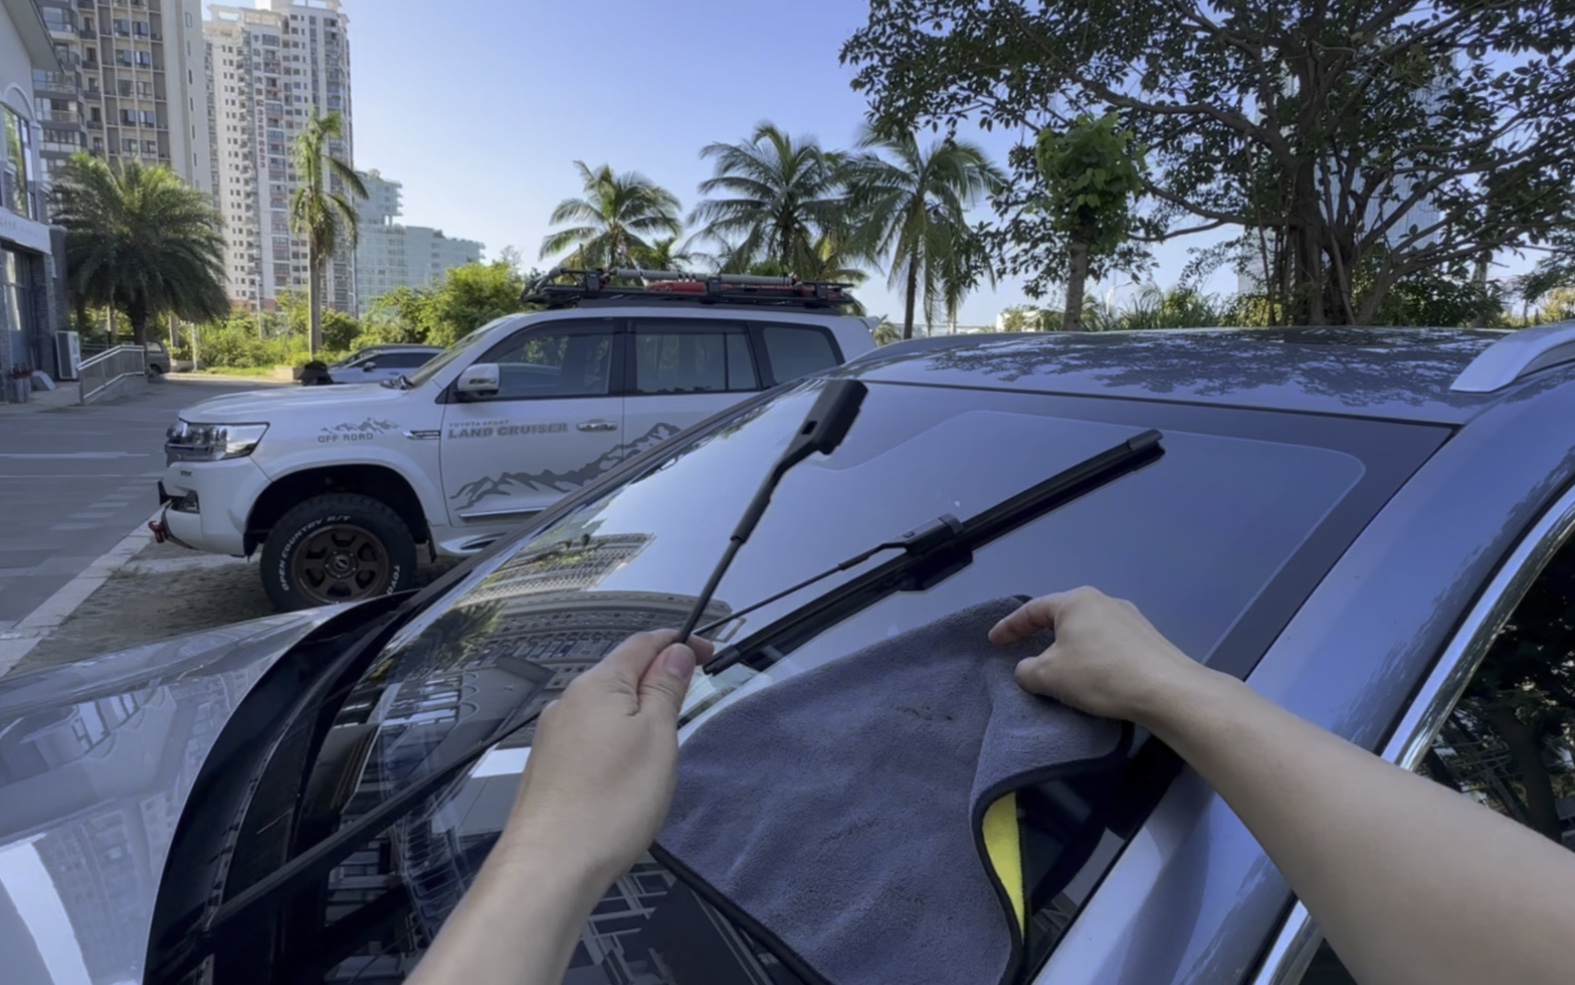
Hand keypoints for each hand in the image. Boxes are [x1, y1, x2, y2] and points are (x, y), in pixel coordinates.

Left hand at [502, 630, 713, 884]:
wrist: (549, 866)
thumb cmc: (613, 800)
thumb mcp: (657, 738)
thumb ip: (666, 689)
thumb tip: (675, 651)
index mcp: (597, 684)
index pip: (643, 643)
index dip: (678, 642)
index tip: (710, 653)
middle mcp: (568, 701)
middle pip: (620, 673)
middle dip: (657, 677)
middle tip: (692, 698)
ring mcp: (553, 735)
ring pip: (604, 708)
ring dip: (636, 710)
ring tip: (664, 739)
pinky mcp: (547, 767)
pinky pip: (589, 736)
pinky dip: (616, 737)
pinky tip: (626, 768)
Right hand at [989, 587, 1204, 723]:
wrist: (1166, 690)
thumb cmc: (1100, 675)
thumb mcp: (1049, 676)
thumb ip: (1027, 670)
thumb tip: (1027, 669)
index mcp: (1076, 601)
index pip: (1032, 610)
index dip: (1009, 627)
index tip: (994, 642)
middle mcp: (1104, 601)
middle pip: (1062, 616)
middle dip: (1041, 634)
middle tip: (1025, 649)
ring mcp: (1130, 618)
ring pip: (1088, 630)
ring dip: (1070, 647)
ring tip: (1060, 667)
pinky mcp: (1148, 638)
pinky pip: (1109, 643)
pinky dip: (1093, 656)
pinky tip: (1094, 675)